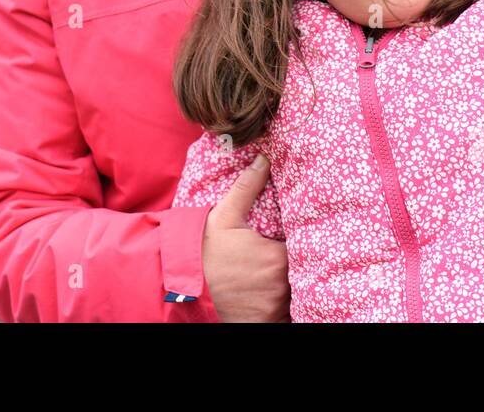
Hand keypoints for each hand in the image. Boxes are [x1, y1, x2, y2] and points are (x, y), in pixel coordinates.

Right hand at [201, 155, 289, 321]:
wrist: (179, 287)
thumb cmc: (203, 250)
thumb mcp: (224, 216)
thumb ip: (247, 187)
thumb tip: (264, 159)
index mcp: (276, 257)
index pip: (304, 249)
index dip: (302, 245)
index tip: (295, 240)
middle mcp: (281, 286)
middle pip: (302, 274)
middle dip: (298, 266)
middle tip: (285, 259)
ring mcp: (274, 308)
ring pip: (295, 296)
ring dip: (291, 288)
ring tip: (277, 278)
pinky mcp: (266, 324)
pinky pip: (285, 316)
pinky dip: (282, 309)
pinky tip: (270, 298)